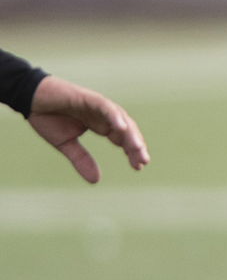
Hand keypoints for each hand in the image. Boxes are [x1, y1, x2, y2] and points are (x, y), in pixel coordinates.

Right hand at [28, 76, 149, 183]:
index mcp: (101, 126)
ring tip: (138, 148)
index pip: (122, 140)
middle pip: (127, 131)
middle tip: (143, 161)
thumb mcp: (66, 144)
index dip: (131, 152)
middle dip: (136, 146)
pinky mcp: (89, 98)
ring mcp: (98, 106)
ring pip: (121, 119)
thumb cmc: (47, 117)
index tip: (139, 167)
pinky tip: (122, 128)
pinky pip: (106, 107)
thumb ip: (81, 159)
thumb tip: (96, 181)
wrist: (29, 98)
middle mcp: (104, 116)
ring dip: (130, 133)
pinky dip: (114, 117)